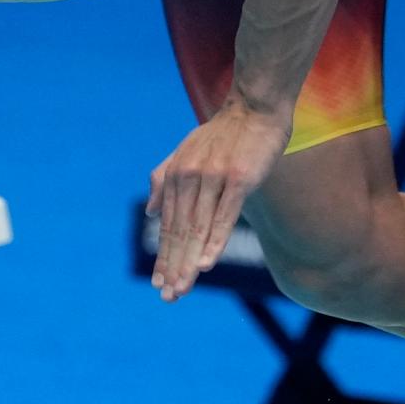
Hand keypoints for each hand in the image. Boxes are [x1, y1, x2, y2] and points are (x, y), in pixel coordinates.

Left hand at [149, 103, 289, 301]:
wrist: (255, 107)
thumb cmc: (224, 133)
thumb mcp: (186, 151)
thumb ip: (164, 179)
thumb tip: (150, 212)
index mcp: (177, 174)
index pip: (170, 224)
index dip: (164, 256)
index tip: (159, 283)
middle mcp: (190, 176)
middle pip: (181, 231)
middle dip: (173, 267)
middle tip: (168, 297)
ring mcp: (215, 177)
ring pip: (199, 228)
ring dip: (189, 262)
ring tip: (182, 288)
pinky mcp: (239, 178)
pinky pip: (225, 215)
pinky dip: (214, 240)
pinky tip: (206, 263)